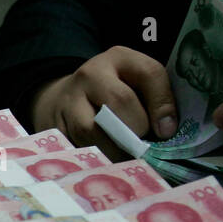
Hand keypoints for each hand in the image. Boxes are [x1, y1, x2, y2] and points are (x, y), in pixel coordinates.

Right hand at [30, 46, 177, 157]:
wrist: (67, 98)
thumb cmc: (114, 93)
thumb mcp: (136, 84)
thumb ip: (157, 99)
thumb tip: (165, 131)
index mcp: (119, 58)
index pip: (149, 73)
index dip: (162, 104)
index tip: (167, 131)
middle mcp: (90, 74)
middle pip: (119, 101)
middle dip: (137, 128)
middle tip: (143, 144)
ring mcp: (69, 101)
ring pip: (94, 130)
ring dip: (116, 150)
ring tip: (127, 157)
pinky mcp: (55, 127)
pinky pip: (77, 148)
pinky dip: (97, 159)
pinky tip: (107, 162)